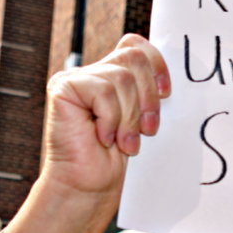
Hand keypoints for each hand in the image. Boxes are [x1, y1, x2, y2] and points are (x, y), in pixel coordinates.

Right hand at [40, 35, 170, 208]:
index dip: (156, 64)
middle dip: (148, 97)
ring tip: (125, 142)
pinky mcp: (63, 88)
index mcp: (113, 76)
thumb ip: (149, 94)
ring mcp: (77, 78)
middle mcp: (94, 72)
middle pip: (133, 57)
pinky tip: (103, 138)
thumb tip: (168, 81)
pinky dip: (111, 119)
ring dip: (130, 117)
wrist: (90, 185)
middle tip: (148, 130)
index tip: (166, 94)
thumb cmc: (118, 159)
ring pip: (122, 78)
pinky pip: (103, 92)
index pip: (136, 46)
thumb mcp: (143, 121)